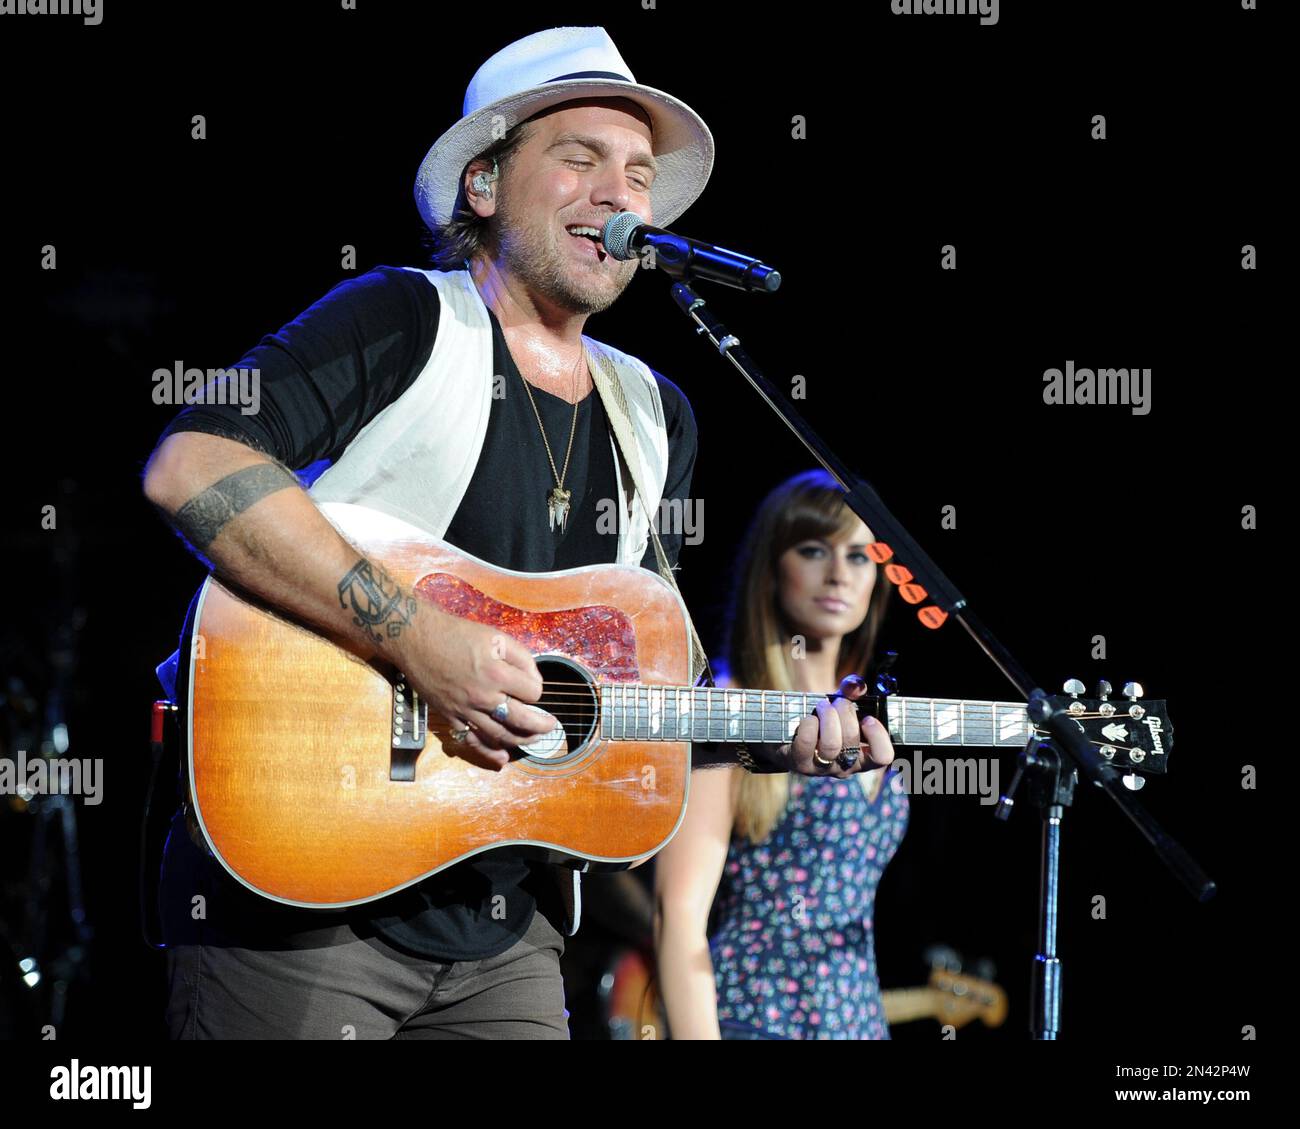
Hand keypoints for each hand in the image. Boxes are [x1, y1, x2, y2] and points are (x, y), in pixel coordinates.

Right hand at [390, 604, 558, 771]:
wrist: (417, 640)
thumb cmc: (457, 634)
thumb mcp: (496, 636)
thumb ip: (522, 657)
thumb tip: (535, 680)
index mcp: (497, 673)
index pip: (533, 693)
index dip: (537, 690)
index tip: (532, 686)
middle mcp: (483, 696)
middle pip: (522, 721)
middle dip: (541, 726)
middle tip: (551, 726)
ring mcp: (465, 710)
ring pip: (500, 735)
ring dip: (521, 740)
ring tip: (534, 739)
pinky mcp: (450, 717)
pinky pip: (472, 740)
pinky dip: (489, 752)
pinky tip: (502, 758)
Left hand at [781, 674, 894, 778]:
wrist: (792, 728)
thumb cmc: (825, 717)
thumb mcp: (841, 702)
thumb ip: (852, 690)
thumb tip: (856, 686)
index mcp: (862, 757)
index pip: (882, 757)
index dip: (878, 736)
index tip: (867, 718)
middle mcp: (844, 767)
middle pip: (852, 742)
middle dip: (845, 713)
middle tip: (838, 702)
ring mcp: (821, 768)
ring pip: (831, 745)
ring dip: (827, 716)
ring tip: (823, 705)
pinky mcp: (800, 763)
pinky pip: (808, 742)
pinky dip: (809, 723)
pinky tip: (809, 718)